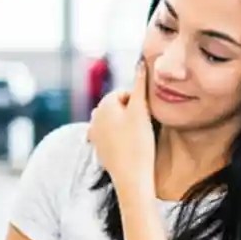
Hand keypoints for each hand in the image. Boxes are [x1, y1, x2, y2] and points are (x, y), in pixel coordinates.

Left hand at [88, 61, 154, 192]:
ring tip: (138, 140)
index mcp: (103, 105)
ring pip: (117, 122)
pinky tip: (129, 148)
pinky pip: (113, 136)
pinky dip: (122, 139)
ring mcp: (94, 134)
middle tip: (143, 130)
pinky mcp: (98, 148)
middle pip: (120, 108)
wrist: (131, 178)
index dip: (140, 104)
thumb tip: (141, 61)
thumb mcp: (142, 110)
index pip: (126, 95)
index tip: (146, 118)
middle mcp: (94, 117)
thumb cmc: (138, 143)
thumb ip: (141, 84)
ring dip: (128, 126)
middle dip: (132, 114)